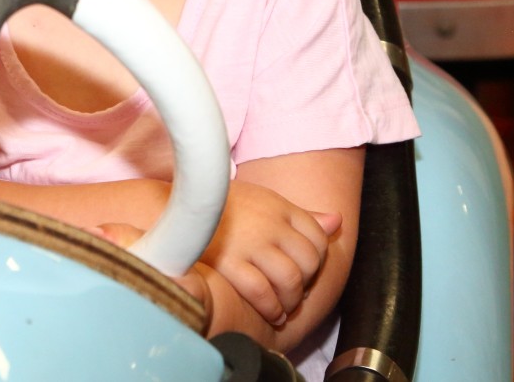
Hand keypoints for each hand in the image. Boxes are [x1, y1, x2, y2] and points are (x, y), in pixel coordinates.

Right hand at [206, 182, 340, 327]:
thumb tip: (337, 221)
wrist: (176, 208)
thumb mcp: (265, 202)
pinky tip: (270, 312)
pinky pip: (262, 292)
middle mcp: (268, 223)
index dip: (315, 262)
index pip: (318, 238)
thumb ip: (302, 215)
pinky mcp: (228, 263)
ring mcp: (249, 243)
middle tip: (292, 293)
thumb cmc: (223, 208)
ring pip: (291, 279)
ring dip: (291, 300)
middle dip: (305, 284)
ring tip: (283, 308)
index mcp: (279, 206)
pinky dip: (271, 308)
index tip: (302, 272)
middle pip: (309, 261)